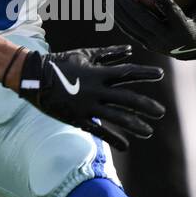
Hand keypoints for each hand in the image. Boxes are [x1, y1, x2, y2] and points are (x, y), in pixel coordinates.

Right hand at [15, 45, 164, 150]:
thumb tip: (130, 51)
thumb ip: (109, 54)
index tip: (160, 74)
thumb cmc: (61, 63)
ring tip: (149, 132)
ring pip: (116, 117)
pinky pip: (99, 130)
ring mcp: (88, 106)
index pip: (128, 72)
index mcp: (98, 73)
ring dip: (134, 125)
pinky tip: (125, 146)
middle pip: (127, 98)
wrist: (34, 77)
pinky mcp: (79, 118)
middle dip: (146, 106)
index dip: (145, 72)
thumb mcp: (85, 54)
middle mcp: (96, 90)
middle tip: (161, 112)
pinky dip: (113, 138)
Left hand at [113, 0, 195, 60]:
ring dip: (119, 12)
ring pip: (133, 27)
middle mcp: (168, 39)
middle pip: (146, 22)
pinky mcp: (145, 43)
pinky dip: (117, 18)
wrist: (195, 48)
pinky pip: (129, 30)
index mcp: (185, 30)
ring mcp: (155, 43)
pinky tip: (106, 4)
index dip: (165, 3)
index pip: (174, 15)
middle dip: (131, 8)